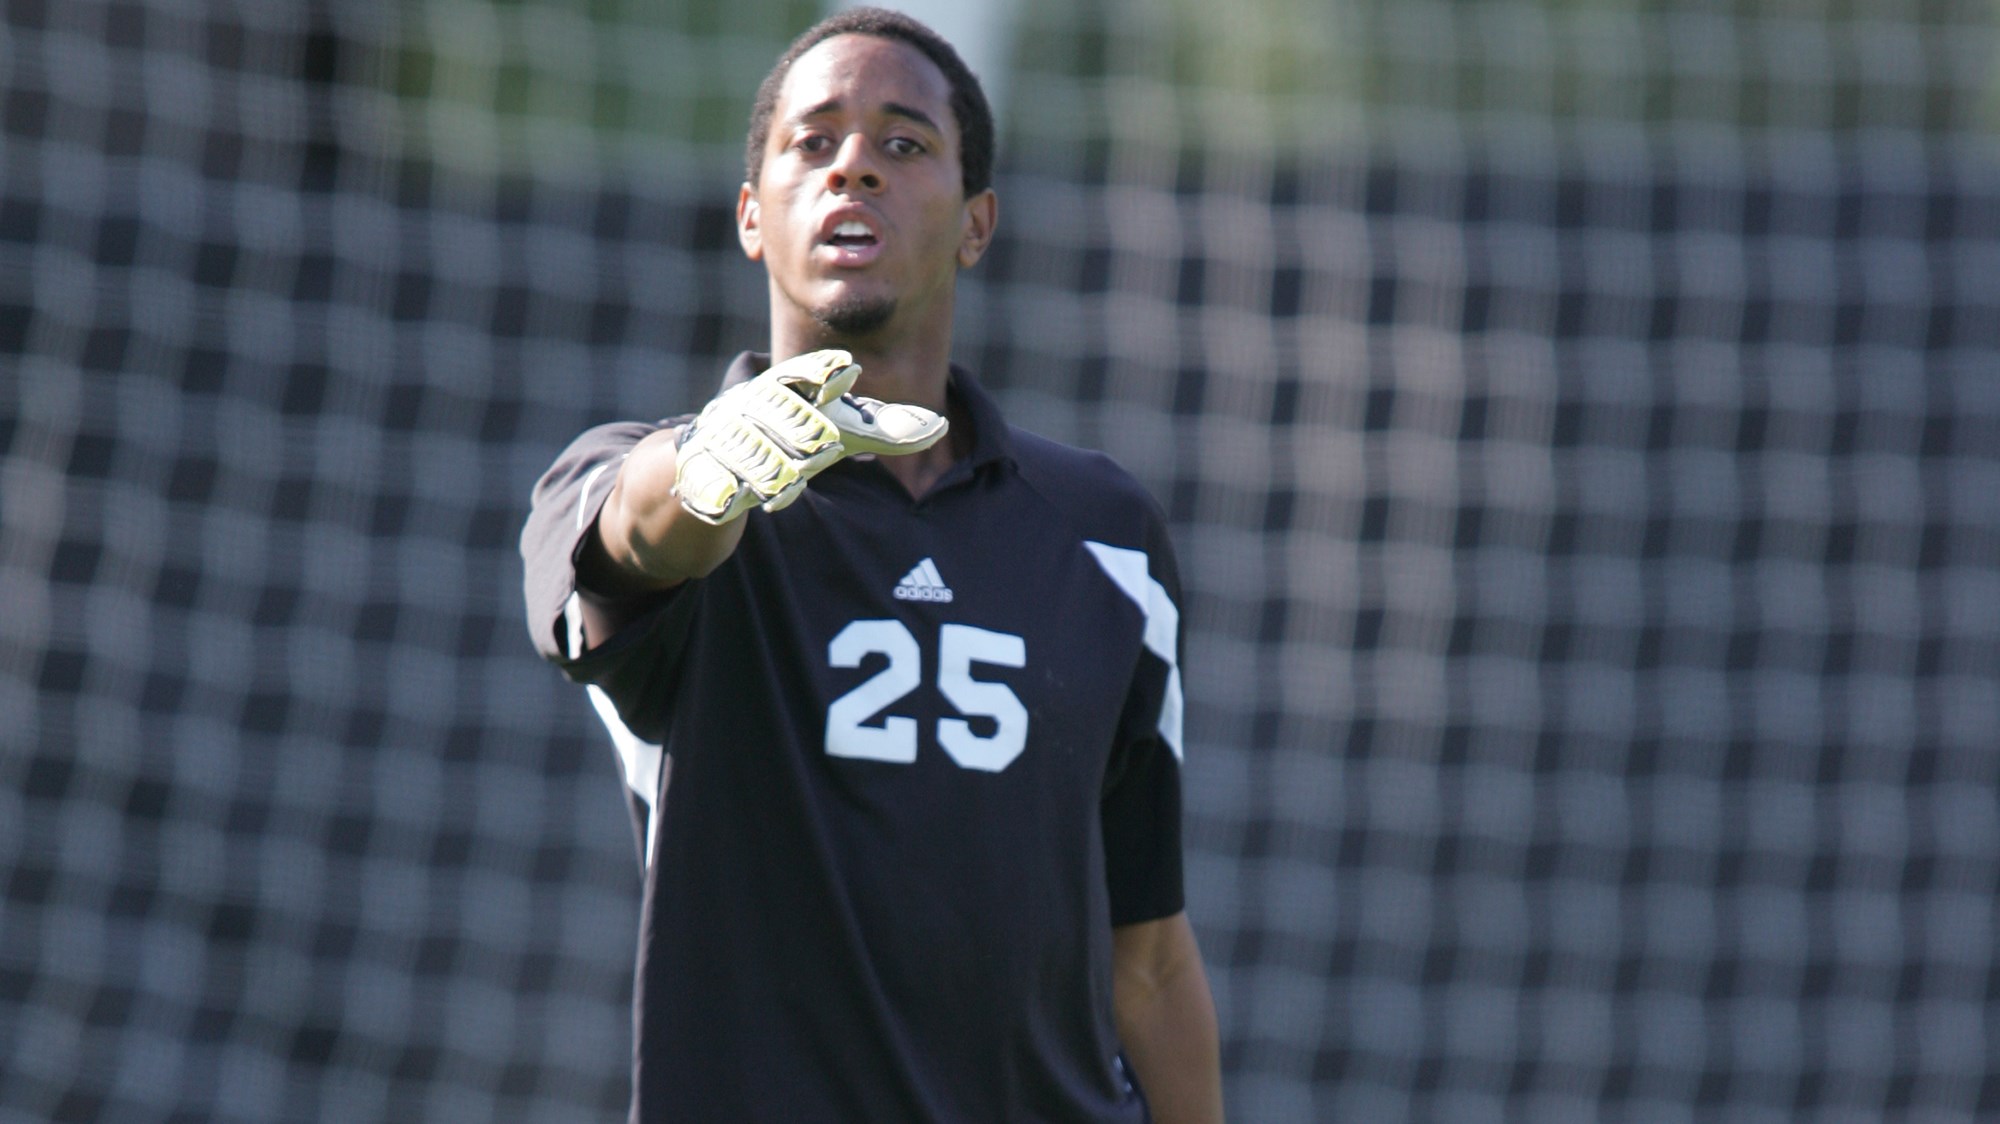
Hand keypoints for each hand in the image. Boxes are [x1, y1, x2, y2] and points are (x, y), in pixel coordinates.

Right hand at [672, 350, 947, 524]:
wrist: (709, 461)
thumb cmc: (789, 438)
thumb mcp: (837, 432)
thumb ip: (885, 431)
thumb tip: (939, 427)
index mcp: (789, 390)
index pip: (806, 373)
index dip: (823, 372)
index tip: (846, 369)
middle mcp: (755, 408)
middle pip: (783, 414)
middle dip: (800, 426)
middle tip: (820, 443)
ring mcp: (726, 439)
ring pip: (754, 453)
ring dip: (770, 470)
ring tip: (785, 486)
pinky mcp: (703, 472)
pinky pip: (714, 482)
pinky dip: (725, 491)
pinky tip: (735, 499)